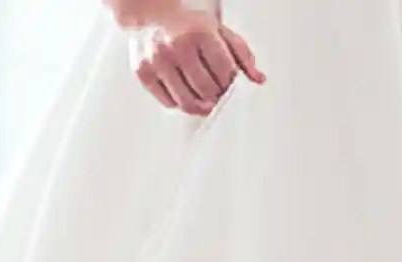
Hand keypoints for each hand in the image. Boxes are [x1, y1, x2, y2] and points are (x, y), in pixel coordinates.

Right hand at [124, 8, 264, 115]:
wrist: (149, 16)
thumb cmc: (186, 24)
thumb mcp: (218, 31)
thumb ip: (241, 54)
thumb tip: (258, 78)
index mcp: (200, 33)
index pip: (226, 72)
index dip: (231, 83)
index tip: (230, 83)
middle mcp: (177, 47)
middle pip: (208, 91)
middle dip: (218, 96)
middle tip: (218, 92)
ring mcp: (158, 62)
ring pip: (188, 103)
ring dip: (202, 106)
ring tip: (206, 99)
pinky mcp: (144, 74)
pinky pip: (169, 103)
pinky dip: (181, 103)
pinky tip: (185, 92)